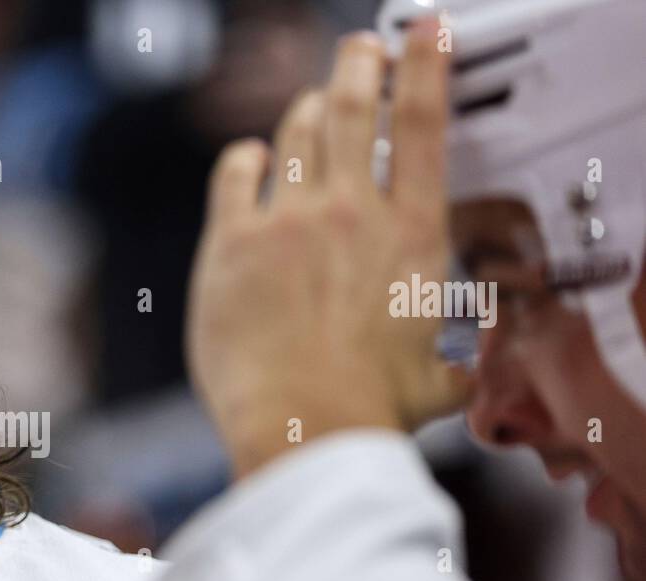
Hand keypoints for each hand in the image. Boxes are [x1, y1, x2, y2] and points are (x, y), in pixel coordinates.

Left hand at [185, 21, 469, 478]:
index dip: (425, 64)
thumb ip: (455, 364)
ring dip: (304, 110)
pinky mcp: (230, 243)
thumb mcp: (438, 379)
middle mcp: (350, 211)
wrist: (304, 427)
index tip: (425, 37)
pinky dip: (246, 158)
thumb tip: (465, 376)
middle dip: (357, 65)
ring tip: (308, 111)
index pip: (423, 121)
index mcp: (411, 233)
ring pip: (295, 129)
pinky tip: (249, 163)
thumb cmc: (370, 410)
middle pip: (352, 102)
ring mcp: (287, 221)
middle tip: (359, 56)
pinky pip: (235, 172)